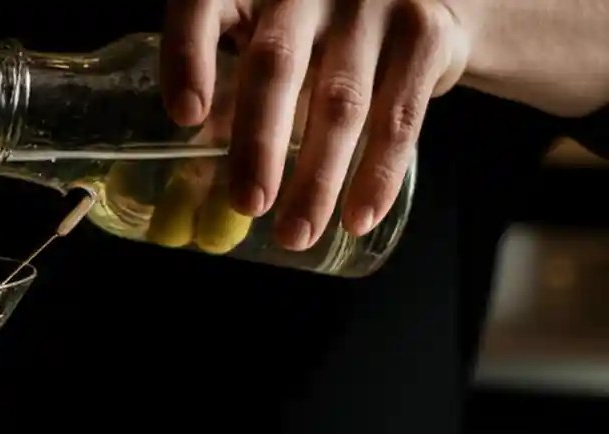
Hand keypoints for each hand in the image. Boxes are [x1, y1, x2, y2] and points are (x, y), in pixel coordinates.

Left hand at [161, 0, 474, 248]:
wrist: (424, 1)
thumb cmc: (317, 33)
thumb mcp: (270, 39)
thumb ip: (236, 89)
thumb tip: (197, 186)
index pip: (204, 6)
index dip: (188, 56)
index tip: (186, 116)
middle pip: (275, 63)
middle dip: (257, 142)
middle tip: (247, 204)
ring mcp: (370, 6)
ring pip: (339, 101)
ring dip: (317, 178)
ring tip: (296, 233)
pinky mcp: (424, 34)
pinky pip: (399, 116)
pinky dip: (378, 175)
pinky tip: (359, 217)